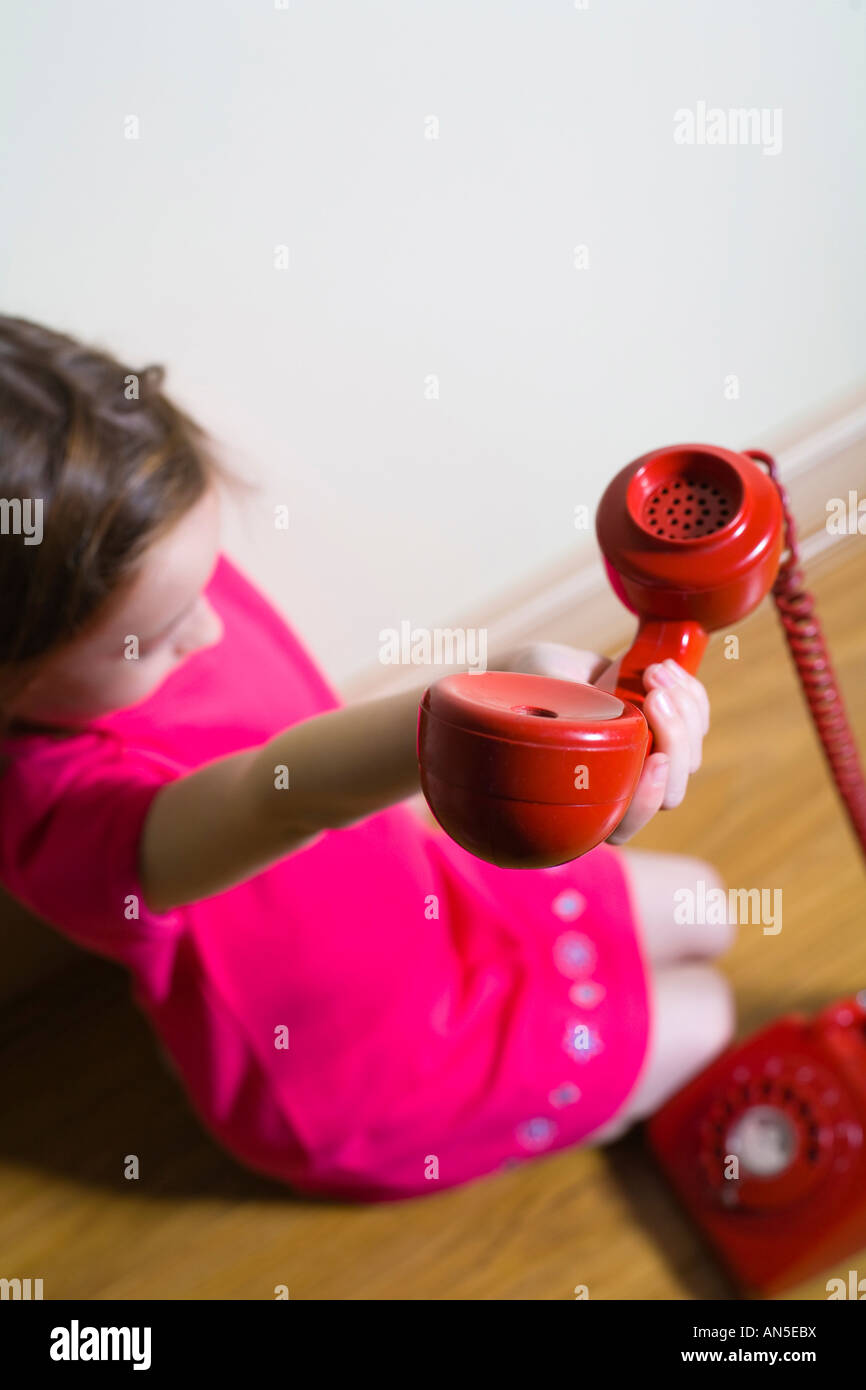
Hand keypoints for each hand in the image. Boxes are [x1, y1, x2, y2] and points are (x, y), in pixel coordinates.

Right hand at [501, 642, 709, 841]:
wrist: (547, 669)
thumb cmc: (533, 692)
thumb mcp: (537, 705)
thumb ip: (559, 723)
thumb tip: (581, 729)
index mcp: (585, 797)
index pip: (623, 825)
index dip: (645, 801)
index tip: (656, 760)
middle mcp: (622, 786)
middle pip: (671, 792)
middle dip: (674, 739)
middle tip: (653, 695)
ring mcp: (647, 760)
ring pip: (690, 757)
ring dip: (684, 709)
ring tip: (654, 672)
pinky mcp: (666, 732)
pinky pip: (697, 723)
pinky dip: (690, 694)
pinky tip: (665, 666)